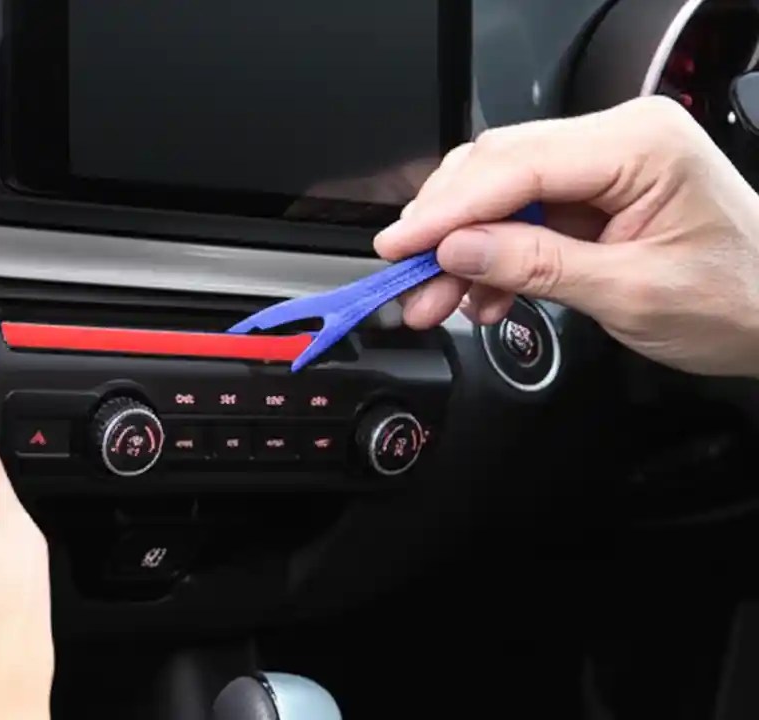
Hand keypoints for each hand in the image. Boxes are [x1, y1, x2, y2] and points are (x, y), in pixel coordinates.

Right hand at [376, 96, 758, 377]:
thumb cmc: (740, 300)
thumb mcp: (632, 293)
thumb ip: (537, 266)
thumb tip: (458, 248)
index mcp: (640, 144)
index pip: (516, 166)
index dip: (447, 209)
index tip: (400, 246)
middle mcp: (620, 139)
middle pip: (498, 171)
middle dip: (446, 230)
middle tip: (409, 279)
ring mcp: (605, 165)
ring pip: (500, 195)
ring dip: (462, 250)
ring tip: (436, 300)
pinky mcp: (595, 194)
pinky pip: (523, 217)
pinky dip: (494, 258)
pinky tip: (482, 296)